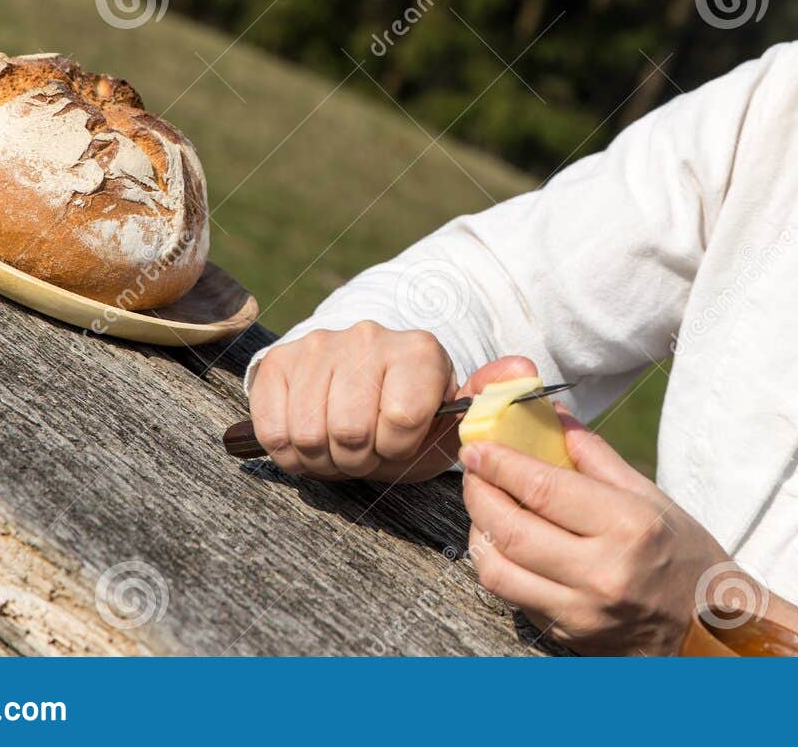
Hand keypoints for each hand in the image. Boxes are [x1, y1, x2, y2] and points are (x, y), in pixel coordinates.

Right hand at [248, 319, 534, 481]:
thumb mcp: (453, 419)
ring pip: (308, 433)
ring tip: (340, 447)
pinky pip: (274, 428)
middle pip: (348, 431)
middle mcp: (368, 337)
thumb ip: (491, 401)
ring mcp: (320, 345)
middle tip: (365, 451)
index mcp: (419, 351)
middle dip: (357, 459)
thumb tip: (523, 372)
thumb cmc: (411, 417)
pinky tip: (310, 440)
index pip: (401, 419)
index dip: (397, 450)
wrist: (359, 388)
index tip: (400, 445)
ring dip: (322, 459)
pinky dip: (289, 451)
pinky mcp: (278, 361)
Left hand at [460, 406, 731, 654]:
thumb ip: (597, 458)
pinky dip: (499, 565)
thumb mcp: (653, 499)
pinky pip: (514, 597)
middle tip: (472, 470)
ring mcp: (581, 612)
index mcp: (629, 527)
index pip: (544, 489)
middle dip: (479, 493)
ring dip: (479, 533)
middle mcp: (602, 572)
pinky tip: (506, 543)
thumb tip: (553, 418)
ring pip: (498, 571)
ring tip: (484, 507)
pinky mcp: (566, 635)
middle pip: (511, 530)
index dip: (501, 464)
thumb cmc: (686, 558)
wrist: (708, 632)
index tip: (478, 447)